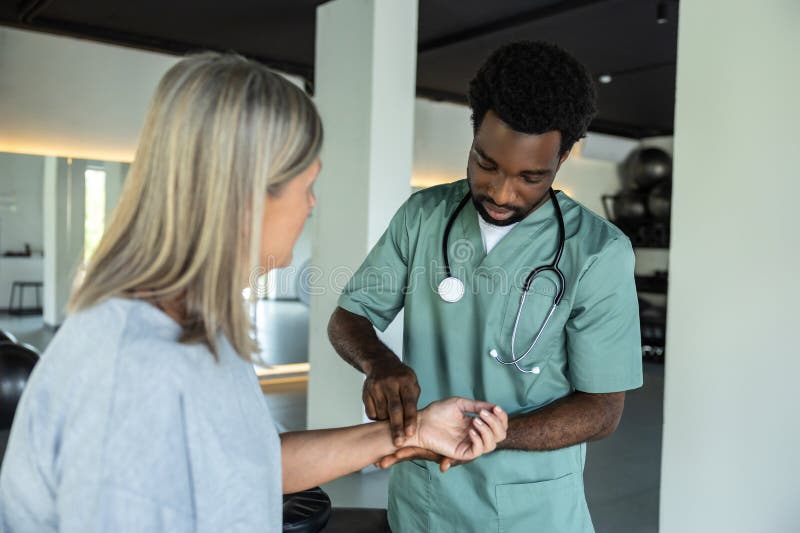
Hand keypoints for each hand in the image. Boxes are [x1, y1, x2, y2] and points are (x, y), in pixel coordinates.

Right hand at [363, 359, 419, 445]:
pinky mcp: (366, 392)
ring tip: (392, 422)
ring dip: (387, 423)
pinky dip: (377, 417)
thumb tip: (412, 423)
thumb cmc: (401, 378)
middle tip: (399, 443)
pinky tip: (382, 412)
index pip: (409, 403)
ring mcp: (376, 387)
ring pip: (381, 413)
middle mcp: (390, 383)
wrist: (381, 363)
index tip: (410, 433)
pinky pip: (371, 412)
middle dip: (396, 428)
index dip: (410, 419)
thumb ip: (413, 401)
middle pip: (393, 409)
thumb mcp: (412, 384)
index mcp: (405, 381)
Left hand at [385, 397, 506, 471]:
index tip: (497, 407)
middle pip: (500, 435)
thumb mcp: (460, 404)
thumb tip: (493, 407)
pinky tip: (471, 430)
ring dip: (488, 431)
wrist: (421, 421)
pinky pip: (478, 451)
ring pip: (491, 445)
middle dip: (497, 424)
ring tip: (476, 421)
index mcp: (477, 424)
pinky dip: (479, 440)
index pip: (498, 424)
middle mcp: (476, 435)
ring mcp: (470, 444)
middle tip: (485, 414)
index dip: (501, 417)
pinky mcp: (462, 453)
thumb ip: (476, 406)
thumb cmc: (437, 411)